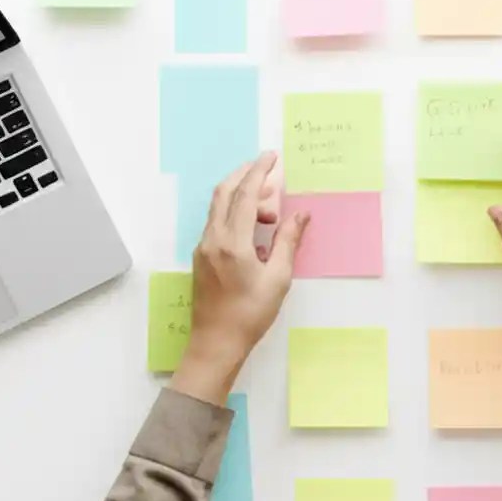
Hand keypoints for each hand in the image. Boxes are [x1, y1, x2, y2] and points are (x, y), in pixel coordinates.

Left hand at [170, 152, 309, 404]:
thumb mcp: (278, 278)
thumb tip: (300, 215)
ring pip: (219, 208)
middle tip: (269, 173)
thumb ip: (287, 241)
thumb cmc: (250, 315)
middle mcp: (212, 239)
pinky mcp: (201, 257)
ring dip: (242, 198)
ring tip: (270, 213)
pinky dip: (235, 215)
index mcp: (232, 242)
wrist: (216, 343)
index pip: (245, 194)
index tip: (272, 156)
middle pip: (224, 192)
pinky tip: (254, 232)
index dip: (259, 171)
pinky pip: (217, 224)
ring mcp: (203, 247)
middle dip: (246, 175)